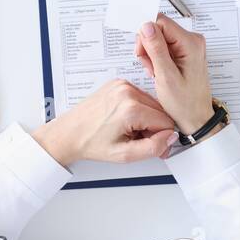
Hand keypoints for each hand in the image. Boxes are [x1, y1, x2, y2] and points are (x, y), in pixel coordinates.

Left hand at [33, 79, 177, 166]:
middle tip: (137, 140)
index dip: (161, 138)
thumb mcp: (124, 155)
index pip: (166, 122)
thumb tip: (170, 138)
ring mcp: (122, 85)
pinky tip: (125, 120)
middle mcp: (127, 92)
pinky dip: (138, 110)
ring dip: (146, 119)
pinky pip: (141, 97)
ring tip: (129, 130)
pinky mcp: (119, 84)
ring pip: (152, 104)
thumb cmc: (91, 143)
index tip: (150, 145)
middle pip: (161, 111)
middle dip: (153, 128)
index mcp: (130, 108)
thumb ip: (153, 148)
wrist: (69, 133)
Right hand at [135, 14, 213, 133]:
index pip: (160, 22)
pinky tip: (158, 71)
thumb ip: (156, 49)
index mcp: (190, 43)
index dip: (146, 35)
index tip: (142, 52)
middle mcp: (192, 40)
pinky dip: (156, 58)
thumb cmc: (185, 103)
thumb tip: (146, 25)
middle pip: (157, 28)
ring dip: (150, 54)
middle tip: (150, 66)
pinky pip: (162, 46)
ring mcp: (188, 45)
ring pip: (157, 37)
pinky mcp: (183, 51)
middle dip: (147, 46)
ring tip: (155, 72)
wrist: (196, 117)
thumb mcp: (166, 77)